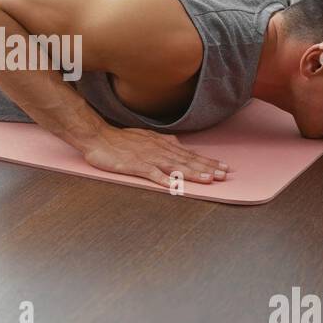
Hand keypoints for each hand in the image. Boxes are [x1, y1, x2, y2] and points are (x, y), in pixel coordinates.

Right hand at [81, 126, 229, 187]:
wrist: (98, 137)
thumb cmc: (120, 139)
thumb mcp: (146, 136)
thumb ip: (163, 141)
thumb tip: (177, 143)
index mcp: (162, 144)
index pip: (189, 154)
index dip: (207, 161)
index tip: (222, 166)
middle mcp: (159, 150)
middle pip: (187, 160)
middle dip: (207, 167)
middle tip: (224, 174)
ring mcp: (148, 158)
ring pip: (175, 166)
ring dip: (193, 173)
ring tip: (209, 179)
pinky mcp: (135, 166)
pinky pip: (153, 174)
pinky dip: (165, 179)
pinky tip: (176, 186)